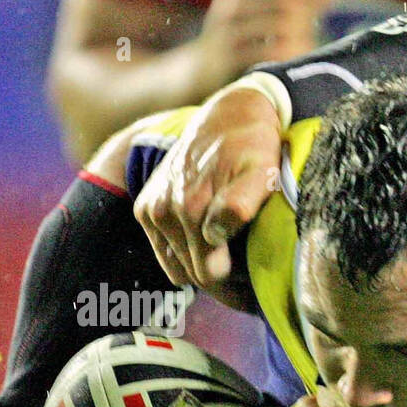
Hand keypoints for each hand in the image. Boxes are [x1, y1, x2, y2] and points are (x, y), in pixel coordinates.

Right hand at [133, 82, 284, 295]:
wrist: (229, 115)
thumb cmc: (254, 148)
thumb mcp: (261, 173)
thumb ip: (240, 205)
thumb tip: (214, 233)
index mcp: (193, 210)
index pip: (212, 277)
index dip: (239, 289)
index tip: (259, 291)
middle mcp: (167, 212)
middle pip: (196, 275)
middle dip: (226, 285)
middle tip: (253, 286)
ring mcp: (153, 211)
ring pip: (180, 269)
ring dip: (206, 271)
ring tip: (237, 265)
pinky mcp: (146, 208)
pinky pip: (167, 256)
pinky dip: (187, 257)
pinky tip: (213, 248)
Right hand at [190, 0, 331, 99]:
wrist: (195, 72)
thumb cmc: (235, 42)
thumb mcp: (249, 13)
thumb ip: (277, 2)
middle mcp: (231, 2)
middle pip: (287, 1)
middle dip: (310, 15)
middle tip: (319, 30)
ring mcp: (228, 29)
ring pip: (282, 26)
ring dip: (304, 38)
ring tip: (309, 48)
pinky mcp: (229, 57)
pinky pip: (270, 53)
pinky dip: (290, 56)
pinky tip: (296, 62)